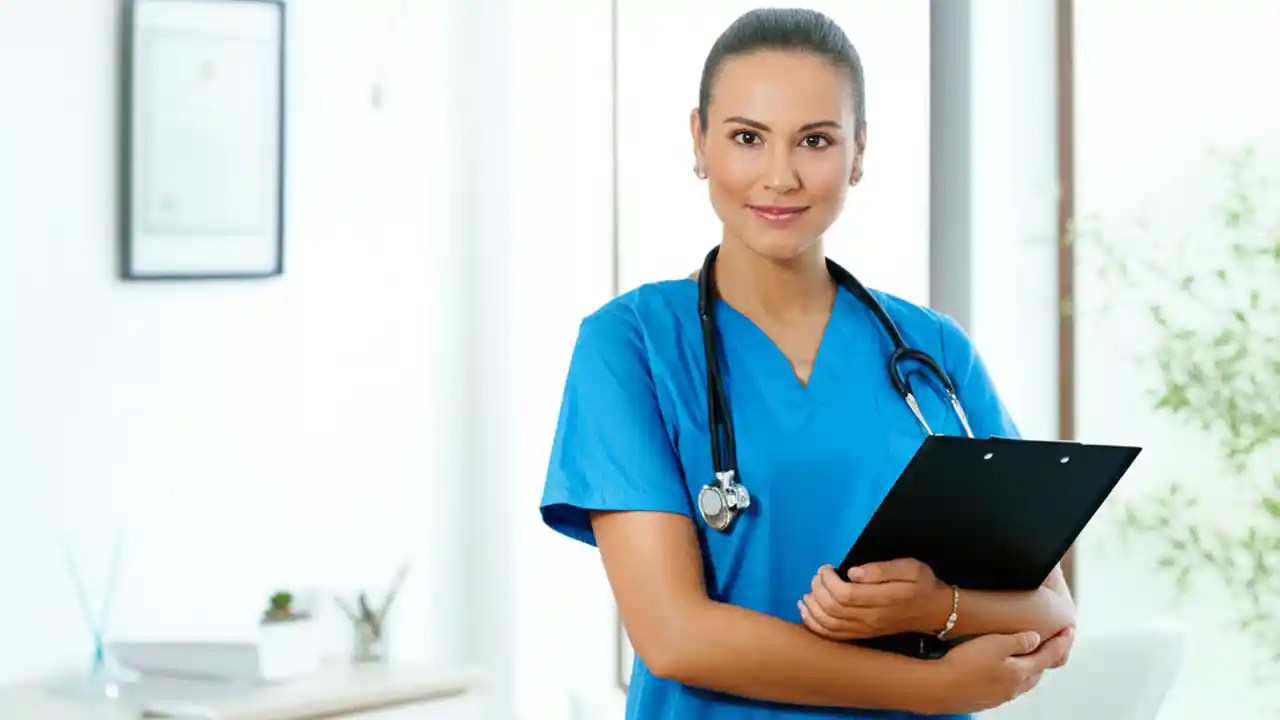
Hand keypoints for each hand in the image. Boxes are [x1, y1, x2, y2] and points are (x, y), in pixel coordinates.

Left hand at [798, 560, 950, 639]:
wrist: (934, 612)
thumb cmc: (922, 585)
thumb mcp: (911, 568)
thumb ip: (882, 569)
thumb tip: (853, 573)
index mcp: (883, 600)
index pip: (844, 594)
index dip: (828, 580)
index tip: (827, 567)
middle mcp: (871, 619)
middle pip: (832, 609)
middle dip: (818, 589)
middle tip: (819, 575)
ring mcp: (865, 630)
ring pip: (828, 624)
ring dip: (812, 606)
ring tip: (810, 589)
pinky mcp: (861, 635)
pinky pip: (832, 636)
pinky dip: (814, 624)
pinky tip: (806, 610)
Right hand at [918, 628, 1074, 714]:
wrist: (940, 688)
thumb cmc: (965, 664)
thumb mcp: (994, 643)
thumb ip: (1018, 641)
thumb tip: (1035, 638)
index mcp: (1021, 672)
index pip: (1049, 656)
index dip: (1061, 642)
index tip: (1070, 631)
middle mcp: (1015, 687)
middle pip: (1039, 671)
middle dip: (1048, 656)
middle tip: (1052, 643)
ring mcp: (1001, 696)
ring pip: (1024, 681)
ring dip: (1030, 667)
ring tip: (1029, 655)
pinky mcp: (987, 699)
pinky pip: (1008, 686)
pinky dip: (1013, 675)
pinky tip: (1003, 670)